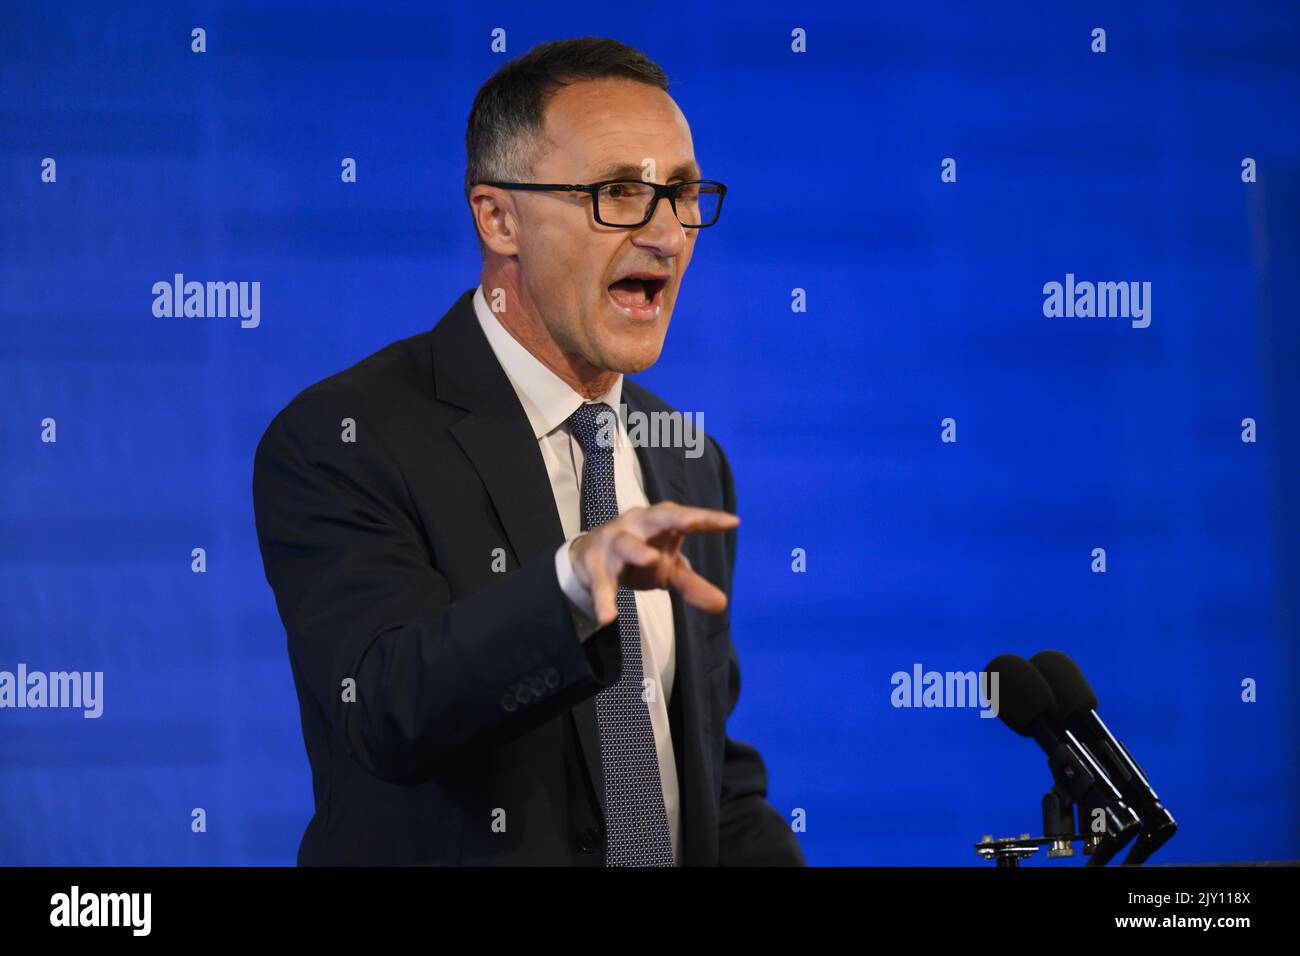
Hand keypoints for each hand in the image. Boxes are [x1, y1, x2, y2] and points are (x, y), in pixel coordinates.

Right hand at [568, 501, 738, 626]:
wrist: (587, 560)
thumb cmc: (638, 557)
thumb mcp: (668, 571)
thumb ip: (692, 584)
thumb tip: (722, 605)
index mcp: (658, 523)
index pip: (684, 518)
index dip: (707, 519)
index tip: (733, 522)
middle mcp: (636, 526)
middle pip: (656, 518)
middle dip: (674, 519)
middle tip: (692, 522)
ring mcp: (614, 543)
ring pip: (625, 545)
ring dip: (637, 550)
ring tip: (651, 559)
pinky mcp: (594, 566)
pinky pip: (601, 583)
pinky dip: (603, 599)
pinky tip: (608, 617)